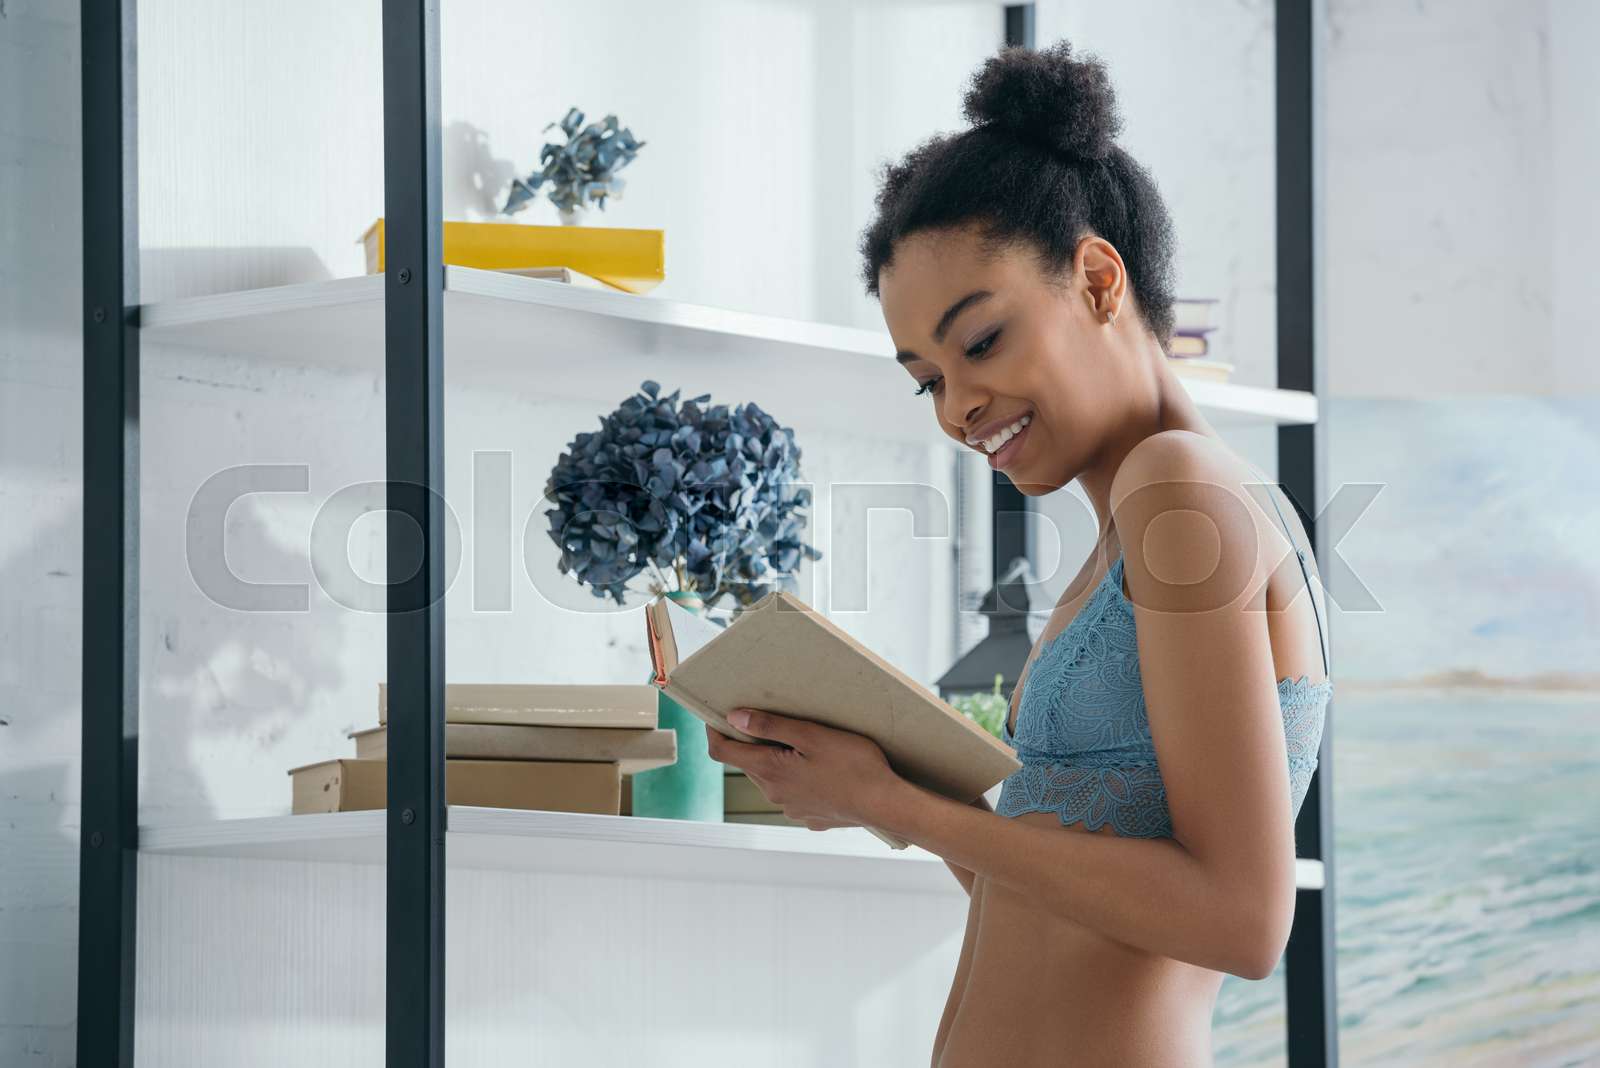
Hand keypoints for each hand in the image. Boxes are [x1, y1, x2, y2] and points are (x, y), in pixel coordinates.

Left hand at [705, 708, 900, 831]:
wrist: (885, 804)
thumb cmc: (853, 765)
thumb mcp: (812, 735)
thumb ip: (770, 725)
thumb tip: (734, 717)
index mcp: (770, 770)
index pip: (722, 751)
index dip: (713, 731)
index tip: (715, 715)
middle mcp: (774, 793)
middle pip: (748, 762)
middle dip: (751, 742)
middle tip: (770, 719)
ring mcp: (791, 808)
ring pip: (771, 778)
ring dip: (776, 760)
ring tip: (804, 743)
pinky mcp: (809, 815)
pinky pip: (793, 792)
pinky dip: (798, 778)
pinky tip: (822, 769)